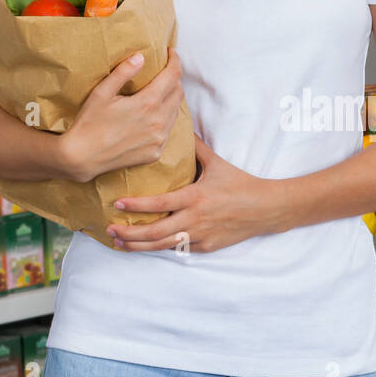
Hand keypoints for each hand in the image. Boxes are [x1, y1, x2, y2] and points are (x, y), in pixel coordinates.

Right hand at [58, 47, 184, 184]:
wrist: (83, 157)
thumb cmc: (89, 123)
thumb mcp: (102, 93)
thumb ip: (123, 72)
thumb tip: (141, 57)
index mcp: (148, 103)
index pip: (173, 75)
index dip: (175, 60)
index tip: (171, 53)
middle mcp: (159, 122)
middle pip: (178, 92)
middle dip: (173, 78)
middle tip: (161, 72)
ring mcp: (159, 139)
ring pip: (176, 111)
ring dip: (170, 99)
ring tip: (157, 92)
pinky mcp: (156, 152)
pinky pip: (169, 130)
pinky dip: (165, 119)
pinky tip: (152, 116)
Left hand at [106, 135, 287, 252]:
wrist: (265, 209)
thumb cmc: (240, 183)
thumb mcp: (217, 163)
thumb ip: (195, 148)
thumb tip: (178, 127)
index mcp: (195, 197)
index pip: (159, 203)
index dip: (136, 205)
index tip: (117, 203)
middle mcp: (195, 219)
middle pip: (155, 232)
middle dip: (129, 232)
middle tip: (110, 228)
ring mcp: (200, 236)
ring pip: (163, 246)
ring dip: (138, 245)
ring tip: (119, 242)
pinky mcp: (206, 247)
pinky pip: (179, 249)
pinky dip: (160, 248)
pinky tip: (145, 246)